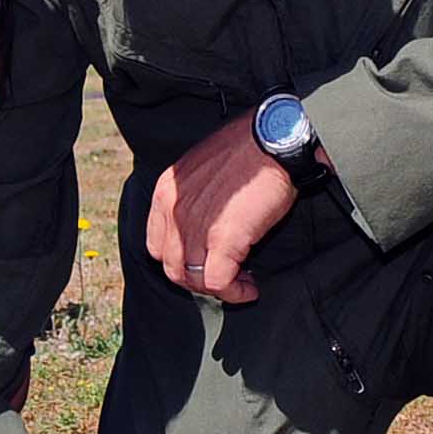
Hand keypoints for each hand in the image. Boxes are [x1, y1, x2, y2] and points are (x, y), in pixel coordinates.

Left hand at [147, 116, 300, 302]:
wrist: (276, 141)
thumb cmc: (249, 149)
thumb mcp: (202, 167)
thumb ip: (192, 197)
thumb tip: (203, 224)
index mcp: (166, 193)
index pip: (156, 245)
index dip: (180, 260)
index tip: (203, 261)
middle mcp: (173, 211)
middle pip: (172, 267)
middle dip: (198, 279)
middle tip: (224, 277)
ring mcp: (195, 227)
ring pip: (193, 279)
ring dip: (217, 288)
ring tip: (240, 282)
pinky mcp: (223, 240)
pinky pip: (219, 282)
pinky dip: (234, 293)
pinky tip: (249, 288)